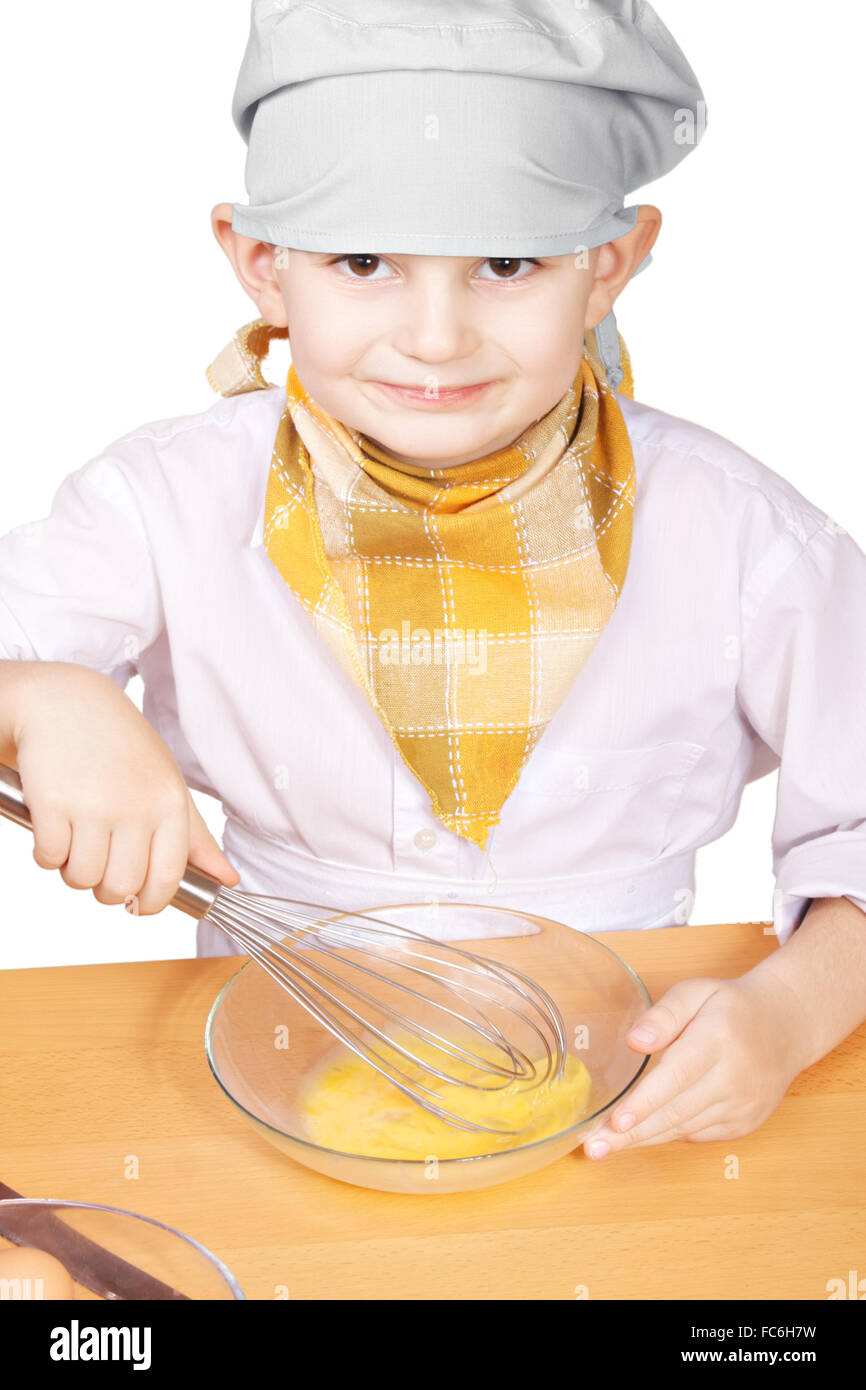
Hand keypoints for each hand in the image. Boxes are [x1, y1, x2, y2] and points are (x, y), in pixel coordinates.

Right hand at [10, 661, 238, 914]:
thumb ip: (196, 838)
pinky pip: (48, 858)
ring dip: (73, 870)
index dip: (149, 902)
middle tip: (101, 864)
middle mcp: (134, 805)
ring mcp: (92, 804)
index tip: (137, 903)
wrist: (65, 703)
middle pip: (120, 887)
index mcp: (169, 803)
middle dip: (106, 890)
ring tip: (77, 839)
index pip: (167, 879)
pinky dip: (47, 853)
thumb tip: (228, 880)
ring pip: (81, 878)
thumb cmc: (121, 748)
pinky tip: (55, 826)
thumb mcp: (167, 784)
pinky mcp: (50, 802)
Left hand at [582, 971, 808, 1157]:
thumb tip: (636, 1041)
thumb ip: (664, 1014)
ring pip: (683, 1129)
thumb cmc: (732, 1006)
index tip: (615, 1122)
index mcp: (717, 1040)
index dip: (644, 1103)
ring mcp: (742, 1106)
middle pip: (675, 1112)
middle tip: (593, 1148)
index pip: (676, 1077)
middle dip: (631, 1134)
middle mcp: (733, 1078)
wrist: (785, 1027)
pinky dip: (667, 1135)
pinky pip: (697, 1134)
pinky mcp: (744, 1124)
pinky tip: (640, 1135)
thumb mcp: (697, 991)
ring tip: (604, 1147)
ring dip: (643, 1140)